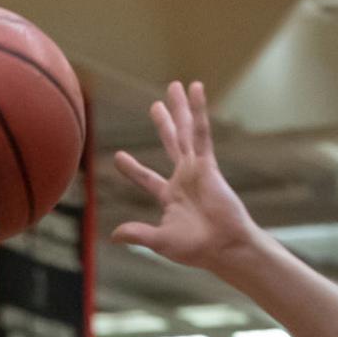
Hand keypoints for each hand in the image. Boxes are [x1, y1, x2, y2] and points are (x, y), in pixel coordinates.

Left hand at [112, 81, 256, 273]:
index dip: (133, 169)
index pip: (147, 179)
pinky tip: (195, 89)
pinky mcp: (208, 165)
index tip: (119, 157)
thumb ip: (138, 234)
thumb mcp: (161, 241)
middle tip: (156, 105)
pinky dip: (198, 111)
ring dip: (179, 109)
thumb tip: (113, 235)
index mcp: (171, 197)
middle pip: (170, 144)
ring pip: (184, 132)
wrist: (224, 247)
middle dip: (164, 124)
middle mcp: (184, 179)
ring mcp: (196, 170)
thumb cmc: (196, 249)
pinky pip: (201, 132)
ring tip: (174, 87)